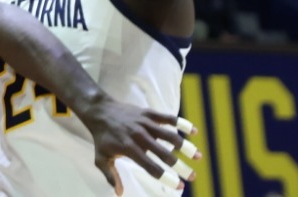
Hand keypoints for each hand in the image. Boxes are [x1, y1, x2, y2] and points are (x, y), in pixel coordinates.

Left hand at [79, 102, 193, 194]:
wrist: (99, 110)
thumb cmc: (101, 137)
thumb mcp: (101, 158)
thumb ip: (111, 176)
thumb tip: (118, 193)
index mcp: (129, 149)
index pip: (152, 167)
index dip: (167, 178)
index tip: (179, 187)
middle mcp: (139, 136)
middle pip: (164, 154)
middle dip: (180, 167)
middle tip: (192, 177)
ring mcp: (145, 123)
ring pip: (170, 136)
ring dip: (186, 147)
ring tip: (198, 157)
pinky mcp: (148, 113)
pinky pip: (168, 118)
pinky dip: (182, 124)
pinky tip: (194, 132)